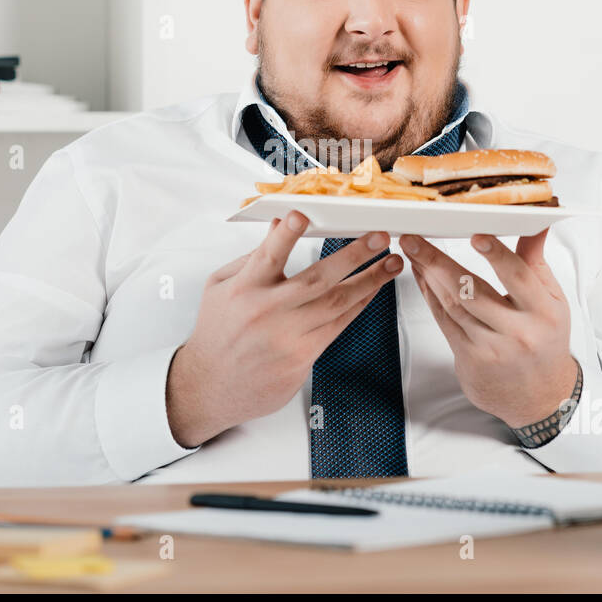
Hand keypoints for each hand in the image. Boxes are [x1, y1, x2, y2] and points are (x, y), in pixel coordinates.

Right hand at [167, 211, 402, 446]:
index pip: (268, 255)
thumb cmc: (216, 333)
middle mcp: (267, 312)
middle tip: (378, 237)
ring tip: (390, 263)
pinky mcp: (301, 357)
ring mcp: (287, 336)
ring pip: (337, 304)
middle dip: (354, 256)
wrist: (211, 386)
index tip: (302, 215)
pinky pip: (337, 327)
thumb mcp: (219, 287)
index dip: (286, 235)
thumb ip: (251, 257)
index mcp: (244, 289)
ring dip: (369, 281)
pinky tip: (372, 291)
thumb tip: (278, 226)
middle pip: (318, 279)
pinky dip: (358, 306)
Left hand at [400, 230, 578, 429]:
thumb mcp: (552, 301)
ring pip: (453, 305)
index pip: (519, 279)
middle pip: (473, 292)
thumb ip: (536, 261)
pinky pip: (445, 321)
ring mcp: (490, 348)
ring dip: (428, 275)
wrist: (539, 396)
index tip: (476, 235)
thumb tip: (538, 221)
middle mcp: (517, 332)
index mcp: (543, 313)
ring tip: (413, 250)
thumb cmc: (545, 340)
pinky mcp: (469, 359)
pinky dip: (430, 296)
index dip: (497, 256)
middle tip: (415, 239)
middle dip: (439, 262)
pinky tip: (421, 275)